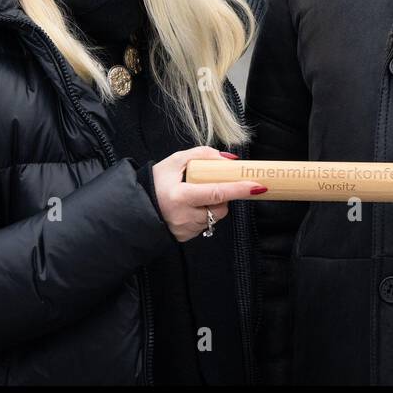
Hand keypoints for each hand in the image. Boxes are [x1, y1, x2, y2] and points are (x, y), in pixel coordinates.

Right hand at [152, 146, 266, 241]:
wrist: (135, 207)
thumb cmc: (155, 182)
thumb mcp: (175, 162)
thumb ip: (202, 155)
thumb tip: (229, 160)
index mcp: (180, 196)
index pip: (216, 193)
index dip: (238, 189)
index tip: (257, 186)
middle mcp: (184, 216)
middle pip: (220, 207)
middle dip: (223, 196)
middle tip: (208, 186)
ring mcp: (185, 229)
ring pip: (214, 217)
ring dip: (212, 206)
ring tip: (194, 197)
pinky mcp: (185, 237)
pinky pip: (205, 225)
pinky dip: (202, 215)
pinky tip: (188, 209)